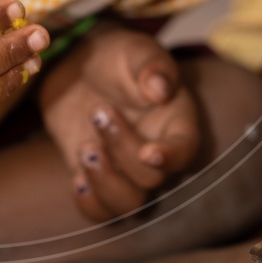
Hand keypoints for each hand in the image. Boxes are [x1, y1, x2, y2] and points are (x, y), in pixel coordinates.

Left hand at [38, 22, 199, 220]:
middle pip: (152, 178)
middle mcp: (155, 151)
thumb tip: (160, 88)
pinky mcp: (98, 176)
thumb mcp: (134, 50)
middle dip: (122, 151)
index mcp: (174, 121)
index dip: (171, 158)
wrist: (79, 67)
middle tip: (97, 112)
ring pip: (129, 204)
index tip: (148, 152)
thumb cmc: (116, 55)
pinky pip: (100, 211)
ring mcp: (126, 168)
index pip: (185, 150)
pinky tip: (75, 179)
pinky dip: (88, 204)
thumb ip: (150, 65)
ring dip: (105, 184)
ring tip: (84, 148)